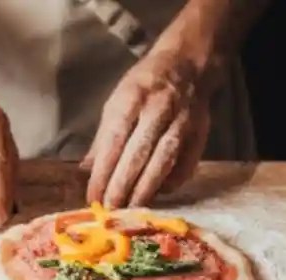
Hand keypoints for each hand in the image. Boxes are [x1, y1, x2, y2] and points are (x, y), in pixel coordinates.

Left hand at [84, 50, 216, 207]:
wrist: (188, 64)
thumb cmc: (145, 86)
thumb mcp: (117, 102)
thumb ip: (103, 137)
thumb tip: (86, 170)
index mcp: (132, 98)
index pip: (114, 141)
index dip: (103, 173)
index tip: (93, 196)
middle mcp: (158, 109)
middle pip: (138, 154)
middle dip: (122, 186)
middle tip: (110, 209)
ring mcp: (182, 121)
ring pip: (162, 161)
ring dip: (145, 189)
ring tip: (130, 209)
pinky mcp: (199, 133)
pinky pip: (185, 164)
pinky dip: (171, 182)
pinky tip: (157, 195)